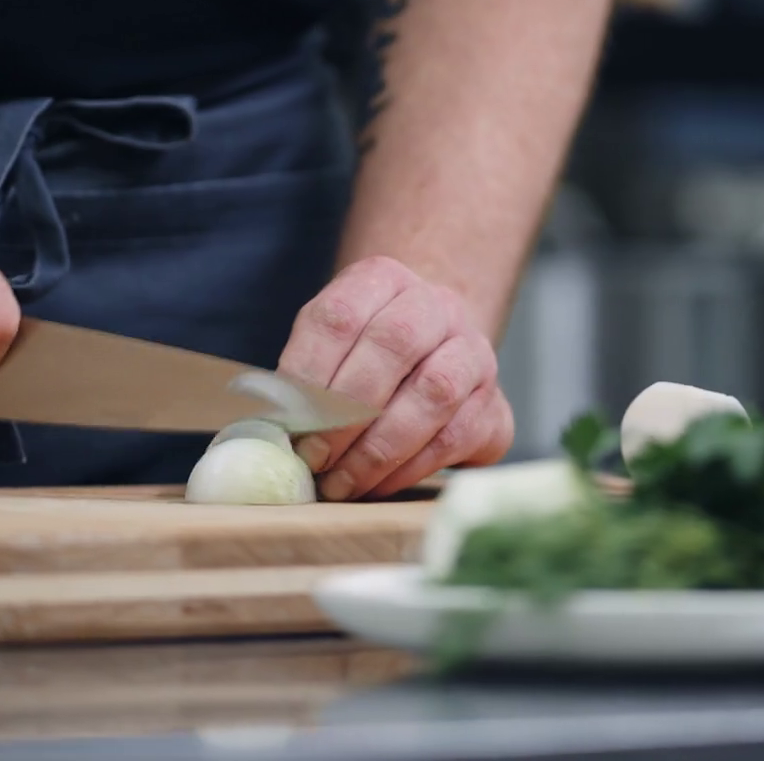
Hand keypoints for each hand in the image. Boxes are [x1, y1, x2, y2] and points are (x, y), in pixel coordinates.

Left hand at [277, 257, 513, 499]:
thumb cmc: (363, 359)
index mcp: (383, 279)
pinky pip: (455, 437)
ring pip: (435, 392)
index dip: (309, 373)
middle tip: (314, 458)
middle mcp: (438, 306)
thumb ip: (299, 380)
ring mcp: (475, 354)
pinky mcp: (496, 406)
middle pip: (395, 344)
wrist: (432, 360)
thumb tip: (268, 430)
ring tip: (341, 482)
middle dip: (346, 411)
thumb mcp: (327, 348)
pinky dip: (409, 467)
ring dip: (379, 446)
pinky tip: (376, 484)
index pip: (340, 316)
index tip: (287, 424)